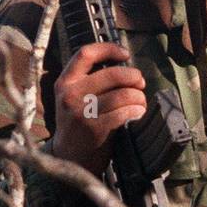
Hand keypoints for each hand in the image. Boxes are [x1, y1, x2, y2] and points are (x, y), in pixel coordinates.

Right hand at [48, 42, 146, 174]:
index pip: (86, 54)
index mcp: (65, 82)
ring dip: (138, 97)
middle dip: (133, 77)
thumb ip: (90, 81)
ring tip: (141, 102)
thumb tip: (125, 68)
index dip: (108, 49)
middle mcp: (70, 94)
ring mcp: (81, 112)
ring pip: (121, 94)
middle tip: (140, 82)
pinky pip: (123, 112)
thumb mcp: (73, 98)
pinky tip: (138, 113)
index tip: (125, 54)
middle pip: (111, 74)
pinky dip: (136, 111)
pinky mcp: (93, 128)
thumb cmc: (77, 123)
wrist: (68, 157)